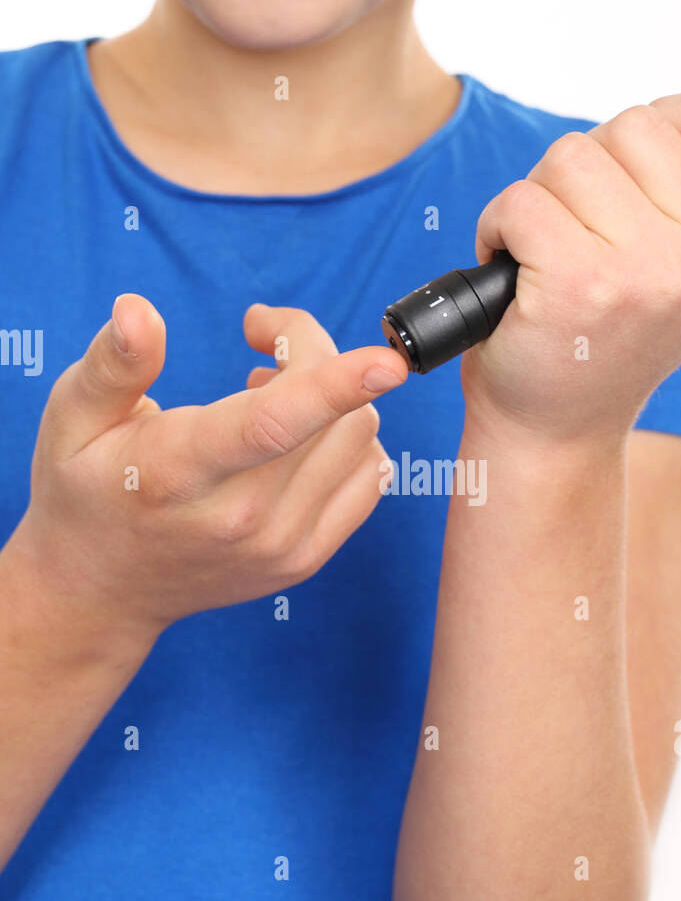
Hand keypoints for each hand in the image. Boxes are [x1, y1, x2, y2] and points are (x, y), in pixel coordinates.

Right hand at [9, 296, 406, 635]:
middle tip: (261, 341)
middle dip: (313, 353)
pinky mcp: (306, 560)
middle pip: (334, 419)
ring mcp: (281, 548)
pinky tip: (297, 434)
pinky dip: (348, 438)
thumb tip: (138, 309)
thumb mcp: (73, 417)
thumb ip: (112, 363)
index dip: (333, 386)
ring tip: (266, 391)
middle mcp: (241, 520)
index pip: (271, 427)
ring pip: (361, 441)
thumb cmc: (86, 487)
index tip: (386, 360)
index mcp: (179, 475)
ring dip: (334, 397)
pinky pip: (370, 479)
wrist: (101, 591)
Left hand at [462, 77, 680, 443]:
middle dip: (593, 171)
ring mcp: (655, 275)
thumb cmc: (618, 328)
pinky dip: (500, 228)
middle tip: (588, 241)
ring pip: (572, 155)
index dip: (658, 142)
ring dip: (544, 198)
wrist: (560, 427)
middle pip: (636, 125)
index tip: (640, 201)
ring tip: (554, 259)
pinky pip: (521, 200)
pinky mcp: (582, 285)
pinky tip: (518, 275)